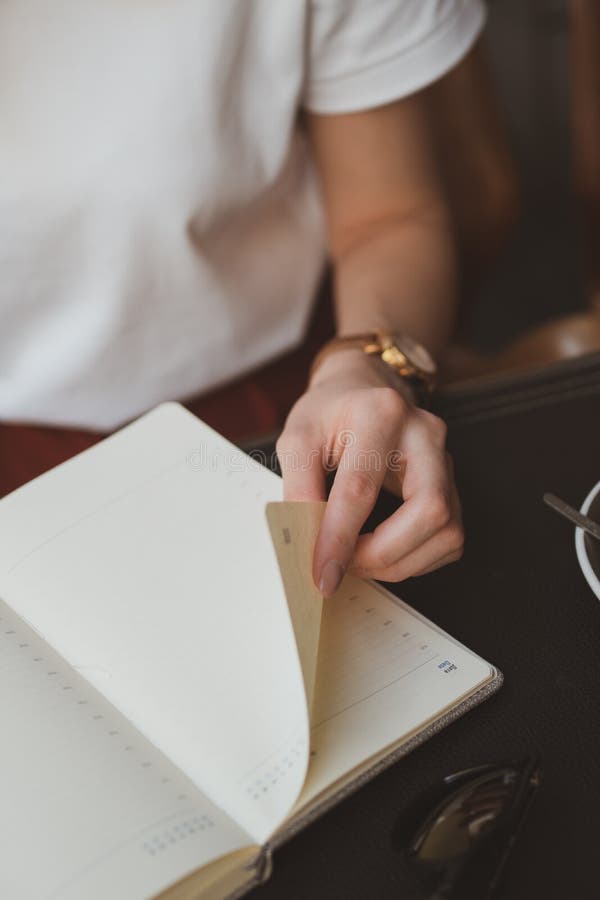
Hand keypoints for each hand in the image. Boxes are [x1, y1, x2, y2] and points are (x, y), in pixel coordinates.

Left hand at [276, 348, 462, 595]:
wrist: (360, 395)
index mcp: (381, 412)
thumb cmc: (329, 416)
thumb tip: (307, 543)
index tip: (322, 573)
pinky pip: (448, 540)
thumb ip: (299, 488)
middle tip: (344, 566)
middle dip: (383, 554)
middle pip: (428, 510)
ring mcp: (447, 461)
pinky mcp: (453, 487)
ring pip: (446, 531)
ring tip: (358, 559)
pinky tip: (383, 551)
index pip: (362, 487)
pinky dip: (414, 559)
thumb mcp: (297, 439)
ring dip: (398, 561)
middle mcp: (426, 433)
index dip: (340, 538)